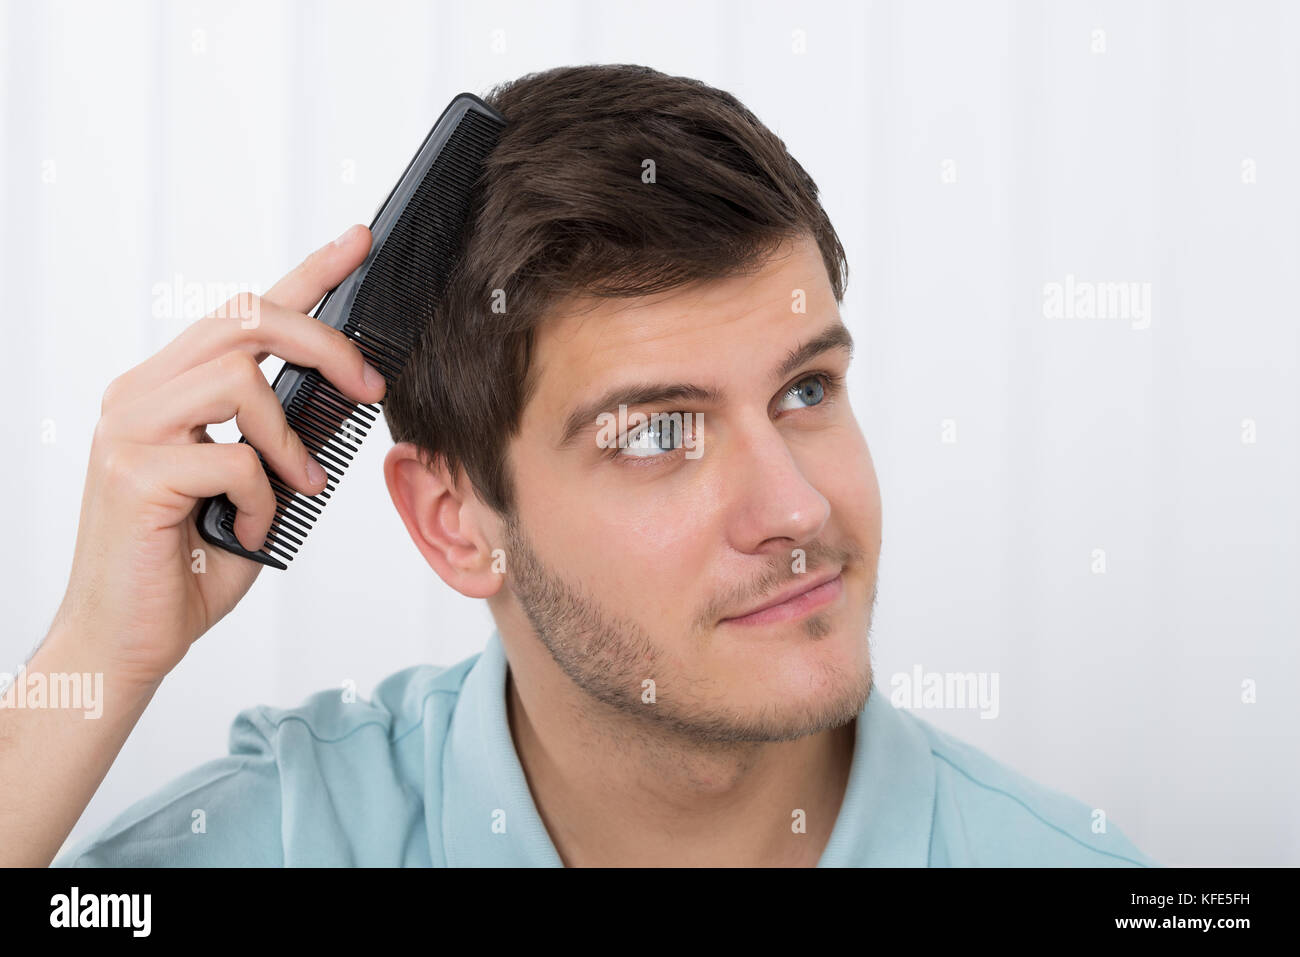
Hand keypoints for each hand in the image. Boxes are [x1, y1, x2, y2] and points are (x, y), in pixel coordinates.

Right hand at [52, 224, 386, 686]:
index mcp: (167, 389)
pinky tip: (250, 531)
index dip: (308, 272)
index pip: (243, 311)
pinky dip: (266, 502)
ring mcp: (130, 429)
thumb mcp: (251, 485)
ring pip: (239, 379)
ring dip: (290, 442)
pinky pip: (235, 459)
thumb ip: (279, 433)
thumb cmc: (188, 563)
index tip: (358, 241)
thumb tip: (342, 392)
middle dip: (324, 345)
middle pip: (245, 319)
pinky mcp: (134, 473)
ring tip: (296, 489)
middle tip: (369, 384)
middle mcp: (140, 394)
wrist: (127, 639)